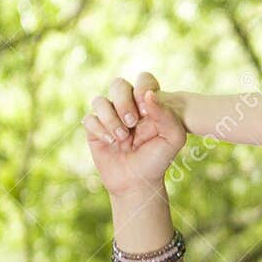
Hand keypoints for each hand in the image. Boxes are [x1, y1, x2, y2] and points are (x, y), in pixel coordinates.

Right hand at [83, 72, 187, 196]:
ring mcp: (109, 116)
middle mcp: (127, 106)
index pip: (144, 79)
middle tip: (132, 123)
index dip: (143, 88)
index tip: (147, 110)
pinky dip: (100, 130)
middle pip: (118, 84)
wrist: (138, 182)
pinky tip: (111, 142)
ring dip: (111, 119)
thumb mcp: (172, 139)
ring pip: (99, 100)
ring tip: (122, 138)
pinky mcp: (94, 129)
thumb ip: (167, 115)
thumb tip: (148, 95)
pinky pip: (89, 118)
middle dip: (124, 103)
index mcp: (148, 103)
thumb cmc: (158, 159)